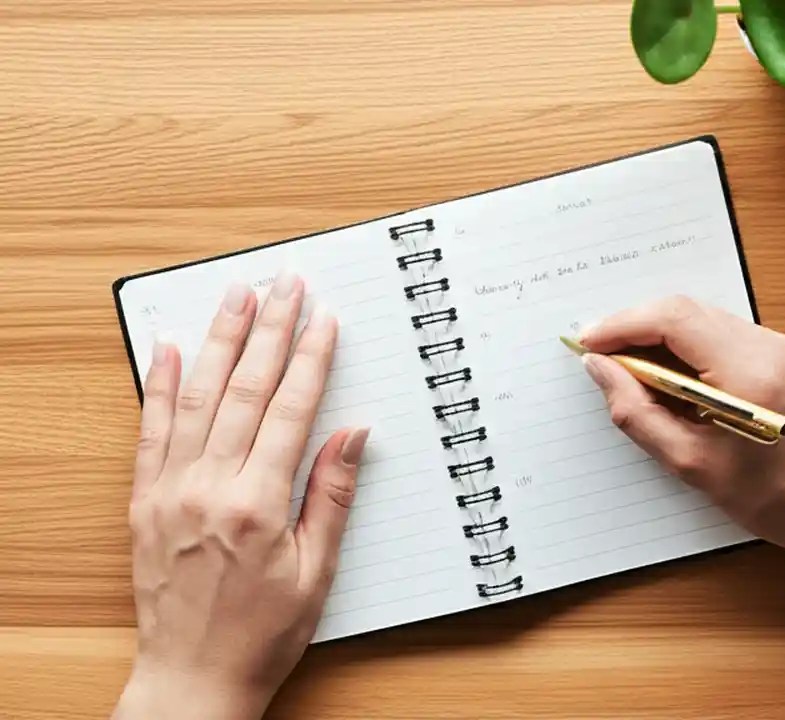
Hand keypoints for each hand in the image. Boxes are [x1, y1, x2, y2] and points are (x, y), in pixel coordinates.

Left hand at [114, 273, 368, 719]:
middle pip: (245, 389)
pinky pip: (150, 430)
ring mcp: (169, 490)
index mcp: (257, 504)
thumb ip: (332, 496)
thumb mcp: (317, 572)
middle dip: (270, 331)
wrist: (191, 679)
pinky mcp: (144, 502)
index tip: (325, 320)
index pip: (290, 410)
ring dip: (219, 341)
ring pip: (196, 397)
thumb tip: (351, 435)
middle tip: (286, 286)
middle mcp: (208, 487)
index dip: (311, 359)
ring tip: (236, 297)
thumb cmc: (260, 635)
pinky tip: (164, 348)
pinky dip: (157, 386)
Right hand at [579, 296, 784, 556]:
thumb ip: (637, 412)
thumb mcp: (691, 463)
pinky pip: (726, 335)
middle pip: (688, 311)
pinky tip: (673, 380)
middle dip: (637, 328)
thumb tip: (601, 369)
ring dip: (662, 338)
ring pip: (705, 320)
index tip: (589, 342)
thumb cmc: (773, 499)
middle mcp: (772, 347)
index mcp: (751, 372)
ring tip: (632, 373)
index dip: (622, 324)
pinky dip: (691, 349)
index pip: (674, 319)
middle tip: (602, 357)